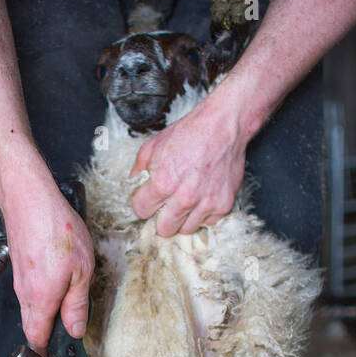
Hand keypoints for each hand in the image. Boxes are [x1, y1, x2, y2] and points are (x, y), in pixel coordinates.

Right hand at [0, 171, 93, 354]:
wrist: (27, 198)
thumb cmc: (55, 227)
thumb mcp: (81, 270)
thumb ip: (77, 304)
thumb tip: (76, 329)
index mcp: (41, 300)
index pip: (38, 340)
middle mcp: (25, 294)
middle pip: (33, 328)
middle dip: (46, 341)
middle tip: (63, 347)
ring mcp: (20, 281)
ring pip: (32, 310)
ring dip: (46, 318)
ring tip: (66, 316)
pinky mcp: (20, 268)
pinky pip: (30, 294)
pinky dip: (42, 300)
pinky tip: (57, 288)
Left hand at [129, 96, 248, 236]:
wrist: (223, 126)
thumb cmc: (190, 133)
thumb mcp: (153, 146)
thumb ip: (138, 169)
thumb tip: (132, 185)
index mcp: (163, 183)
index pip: (141, 211)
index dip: (143, 204)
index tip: (148, 199)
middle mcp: (185, 198)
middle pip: (163, 229)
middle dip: (161, 218)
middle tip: (165, 206)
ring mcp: (206, 204)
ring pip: (186, 230)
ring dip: (183, 218)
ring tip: (185, 201)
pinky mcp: (223, 205)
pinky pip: (207, 223)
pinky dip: (203, 214)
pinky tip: (201, 198)